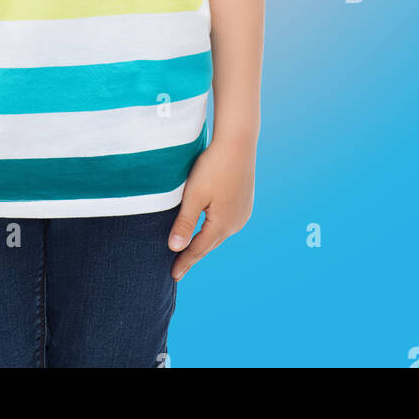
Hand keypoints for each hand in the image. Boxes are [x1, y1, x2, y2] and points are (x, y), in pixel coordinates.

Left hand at [166, 140, 254, 281]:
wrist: (238, 143)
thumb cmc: (213, 167)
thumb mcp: (193, 195)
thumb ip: (184, 223)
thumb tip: (175, 248)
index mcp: (222, 224)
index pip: (198, 250)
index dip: (184, 262)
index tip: (173, 275)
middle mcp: (236, 223)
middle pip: (210, 244)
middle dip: (194, 255)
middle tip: (179, 268)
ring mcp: (243, 213)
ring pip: (219, 234)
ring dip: (205, 242)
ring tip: (191, 251)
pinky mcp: (245, 202)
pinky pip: (226, 222)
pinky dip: (214, 229)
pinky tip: (209, 229)